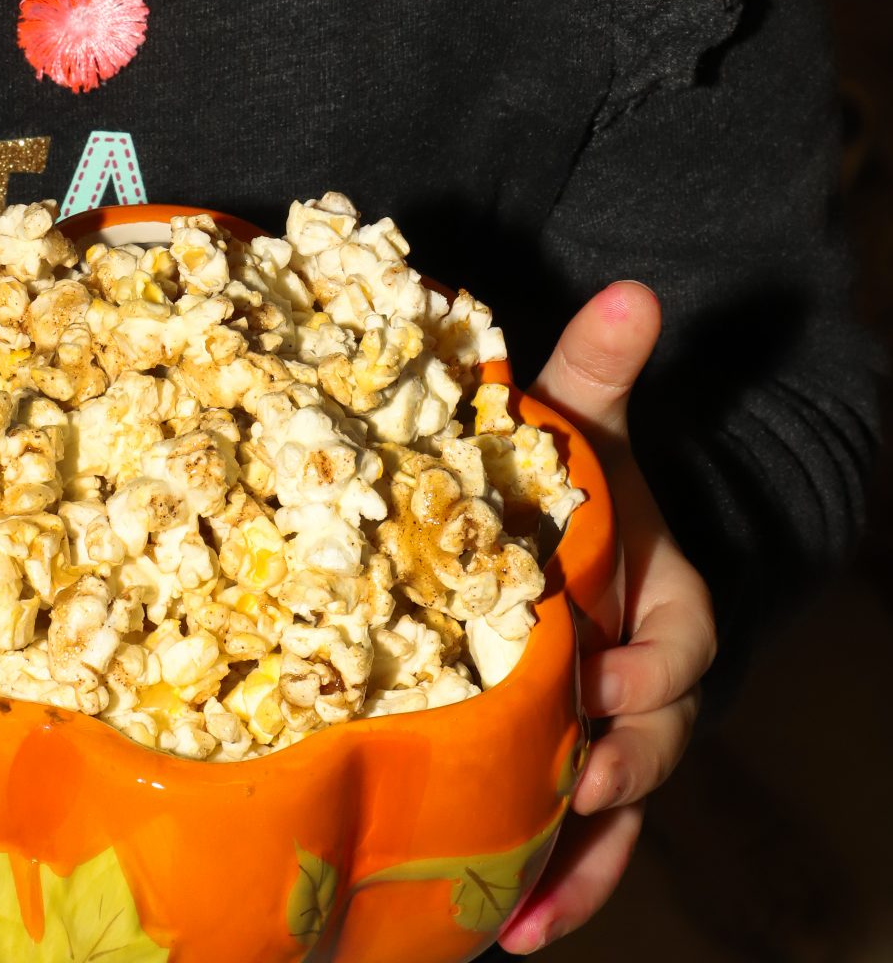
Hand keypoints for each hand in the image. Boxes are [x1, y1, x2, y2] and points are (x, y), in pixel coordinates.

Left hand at [497, 282, 717, 953]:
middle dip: (616, 772)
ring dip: (581, 865)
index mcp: (667, 602)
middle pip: (656, 743)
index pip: (679, 646)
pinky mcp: (569, 778)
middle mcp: (650, 683)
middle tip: (567, 786)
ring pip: (618, 815)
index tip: (596, 674)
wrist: (570, 540)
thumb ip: (600, 368)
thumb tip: (630, 289)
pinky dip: (557, 890)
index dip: (646, 666)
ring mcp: (613, 740)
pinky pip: (579, 845)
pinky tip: (507, 936)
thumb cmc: (575, 484)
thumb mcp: (587, 425)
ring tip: (526, 917)